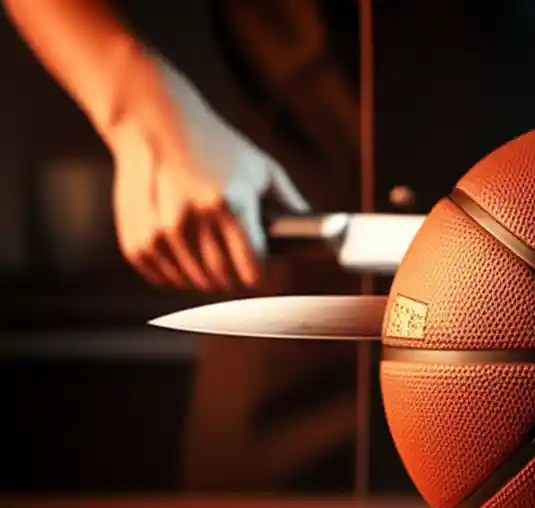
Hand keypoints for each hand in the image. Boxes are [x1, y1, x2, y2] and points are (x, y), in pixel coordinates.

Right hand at [106, 57, 308, 290]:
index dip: (264, 277)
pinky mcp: (137, 239)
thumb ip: (291, 203)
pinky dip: (177, 276)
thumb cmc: (217, 145)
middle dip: (237, 280)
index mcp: (231, 205)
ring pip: (195, 282)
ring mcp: (162, 232)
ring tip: (215, 263)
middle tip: (242, 272)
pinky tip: (186, 259)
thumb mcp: (262, 168)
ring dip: (208, 279)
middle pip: (225, 280)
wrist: (155, 124)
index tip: (267, 276)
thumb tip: (323, 231)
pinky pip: (163, 278)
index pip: (254, 269)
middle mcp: (194, 221)